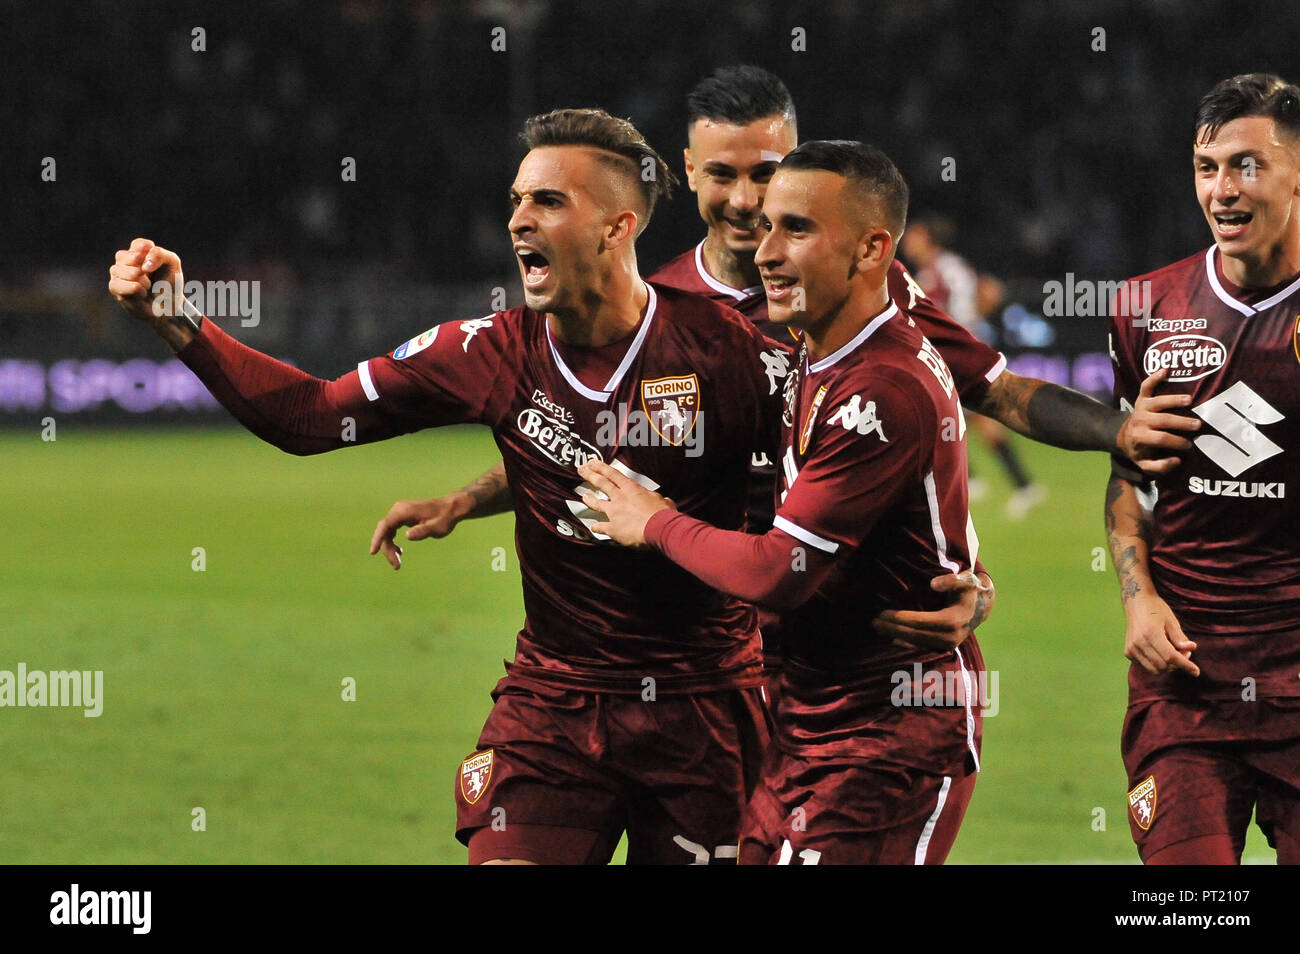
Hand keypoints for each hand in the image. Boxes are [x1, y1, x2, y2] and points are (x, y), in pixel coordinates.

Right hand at [108, 238, 193, 348]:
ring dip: (143, 281)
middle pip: (128, 256)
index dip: (147, 254)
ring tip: (148, 287)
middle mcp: (124, 260)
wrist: (168, 306)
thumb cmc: (169, 283)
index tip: (157, 264)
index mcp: (138, 251)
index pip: (138, 245)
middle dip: (145, 269)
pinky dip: (136, 290)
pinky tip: (142, 293)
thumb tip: (144, 265)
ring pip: (126, 271)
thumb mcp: (172, 263)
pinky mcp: (115, 287)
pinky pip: (122, 285)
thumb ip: (159, 255)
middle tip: (151, 278)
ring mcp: (117, 273)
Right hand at [369, 494, 474, 569]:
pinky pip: (392, 530)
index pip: (385, 525)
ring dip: (389, 547)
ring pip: (387, 532)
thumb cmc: (444, 518)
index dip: (378, 539)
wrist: (450, 509)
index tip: (373, 552)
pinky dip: (393, 542)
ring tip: (398, 563)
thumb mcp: (436, 528)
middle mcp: (399, 510)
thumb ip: (422, 531)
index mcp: (404, 511)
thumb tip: (407, 535)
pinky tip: (400, 552)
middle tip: (396, 566)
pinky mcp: (402, 517)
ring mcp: (400, 512)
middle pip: (385, 531)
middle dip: (387, 549)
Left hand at [575, 460, 673, 546]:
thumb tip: (663, 500)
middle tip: (581, 470)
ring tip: (584, 497)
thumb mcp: (663, 501)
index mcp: (631, 489)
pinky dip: (597, 527)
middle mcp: (620, 498)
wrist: (659, 528)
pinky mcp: (613, 528)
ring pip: (597, 503)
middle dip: (589, 475)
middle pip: (601, 483)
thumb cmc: (662, 514)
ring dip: (589, 499)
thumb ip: (657, 499)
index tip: (592, 463)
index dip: (601, 467)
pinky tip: (594, 527)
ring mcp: (614, 513)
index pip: (613, 474)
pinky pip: (600, 527)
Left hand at [872, 571, 993, 651]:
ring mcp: (949, 644)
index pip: (920, 621)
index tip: (883, 614)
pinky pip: (923, 647)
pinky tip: (892, 639)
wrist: (983, 605)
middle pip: (916, 634)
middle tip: (874, 622)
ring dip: (896, 636)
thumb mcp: (965, 580)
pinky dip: (907, 644)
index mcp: (952, 620)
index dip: (901, 618)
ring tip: (878, 629)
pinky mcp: (946, 647)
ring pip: (918, 642)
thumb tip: (933, 584)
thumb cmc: (969, 589)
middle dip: (893, 628)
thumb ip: (951, 580)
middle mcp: (951, 636)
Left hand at [1117, 368, 1201, 475]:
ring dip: (1173, 400)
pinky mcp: (1141, 398)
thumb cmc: (1140, 451)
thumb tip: (1177, 461)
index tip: (1189, 445)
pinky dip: (1154, 377)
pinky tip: (1166, 370)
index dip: (1176, 442)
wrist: (1123, 437)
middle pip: (1162, 420)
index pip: (1161, 438)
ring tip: (1190, 400)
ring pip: (1157, 401)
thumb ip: (1159, 466)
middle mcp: (1140, 420)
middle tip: (1198, 425)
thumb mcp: (1145, 464)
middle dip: (1181, 422)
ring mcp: (1141, 407)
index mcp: (1140, 437)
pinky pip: (1145, 386)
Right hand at [1124, 591, 1199, 675]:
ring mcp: (1131, 649)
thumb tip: (1191, 649)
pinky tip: (1161, 654)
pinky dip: (1157, 665)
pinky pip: (1146, 667)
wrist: (1136, 602)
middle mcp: (1138, 643)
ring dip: (1167, 667)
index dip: (1185, 665)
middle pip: (1163, 666)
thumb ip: (1180, 638)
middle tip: (1184, 653)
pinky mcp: (1128, 652)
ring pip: (1155, 670)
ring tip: (1173, 653)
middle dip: (1177, 664)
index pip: (1170, 657)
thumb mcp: (1171, 621)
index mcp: (1150, 633)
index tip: (1196, 671)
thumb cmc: (1156, 609)